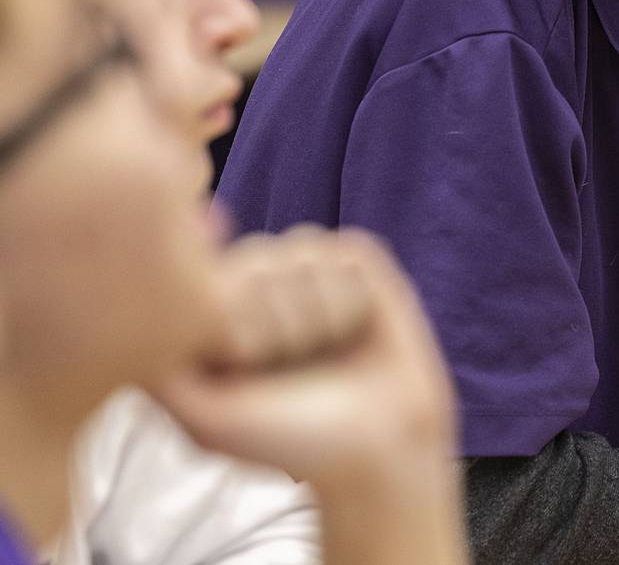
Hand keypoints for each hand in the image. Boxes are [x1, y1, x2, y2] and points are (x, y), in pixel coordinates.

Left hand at [155, 226, 456, 492]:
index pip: (212, 273)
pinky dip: (349, 297)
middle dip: (275, 315)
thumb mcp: (204, 417)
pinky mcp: (366, 272)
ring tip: (326, 349)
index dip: (231, 317)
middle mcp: (271, 290)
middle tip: (290, 363)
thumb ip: (160, 363)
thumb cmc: (288, 442)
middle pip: (257, 256)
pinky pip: (347, 254)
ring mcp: (318, 276)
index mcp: (227, 318)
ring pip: (302, 250)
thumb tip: (156, 293)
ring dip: (315, 309)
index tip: (245, 366)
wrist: (375, 453)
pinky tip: (355, 330)